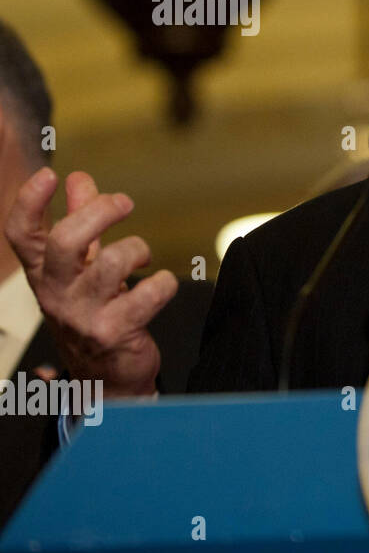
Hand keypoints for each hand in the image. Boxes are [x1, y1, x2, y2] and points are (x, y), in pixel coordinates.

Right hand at [5, 168, 175, 396]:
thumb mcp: (82, 267)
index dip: (29, 203)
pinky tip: (162, 284)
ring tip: (142, 257)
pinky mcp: (114, 332)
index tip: (49, 175)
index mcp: (44, 274)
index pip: (21, 235)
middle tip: (124, 203)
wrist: (106, 376)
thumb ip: (82, 224)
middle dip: (99, 212)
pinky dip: (164, 283)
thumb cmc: (94, 312)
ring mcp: (83, 315)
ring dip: (137, 249)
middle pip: (64, 241)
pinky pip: (147, 294)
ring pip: (110, 263)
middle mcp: (56, 293)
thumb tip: (78, 179)